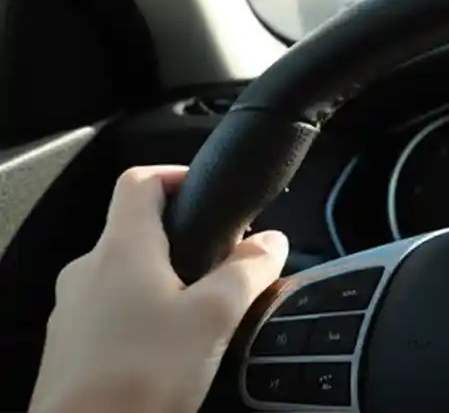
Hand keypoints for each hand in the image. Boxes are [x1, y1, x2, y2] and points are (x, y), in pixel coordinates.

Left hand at [30, 166, 288, 412]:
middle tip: (222, 266)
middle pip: (137, 232)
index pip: (140, 182)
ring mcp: (73, 311)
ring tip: (201, 316)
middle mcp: (88, 272)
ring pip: (125, 278)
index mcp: (122, 249)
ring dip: (164, 285)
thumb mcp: (214, 317)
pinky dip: (143, 320)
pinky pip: (112, 316)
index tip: (208, 194)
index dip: (177, 176)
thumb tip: (272, 243)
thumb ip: (247, 272)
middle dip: (183, 243)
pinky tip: (170, 352)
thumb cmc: (140, 377)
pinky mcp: (71, 349)